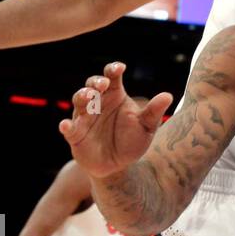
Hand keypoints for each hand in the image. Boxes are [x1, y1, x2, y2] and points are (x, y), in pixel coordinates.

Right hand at [58, 61, 171, 177]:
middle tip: (103, 84)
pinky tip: (66, 125)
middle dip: (95, 82)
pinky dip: (66, 126)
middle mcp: (97, 102)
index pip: (111, 76)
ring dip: (82, 96)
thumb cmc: (132, 142)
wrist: (119, 166)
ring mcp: (84, 117)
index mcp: (114, 95)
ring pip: (79, 101)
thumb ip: (154, 112)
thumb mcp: (146, 127)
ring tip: (90, 96)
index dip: (113, 70)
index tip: (120, 68)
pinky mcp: (75, 134)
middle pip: (92, 85)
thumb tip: (168, 96)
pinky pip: (68, 128)